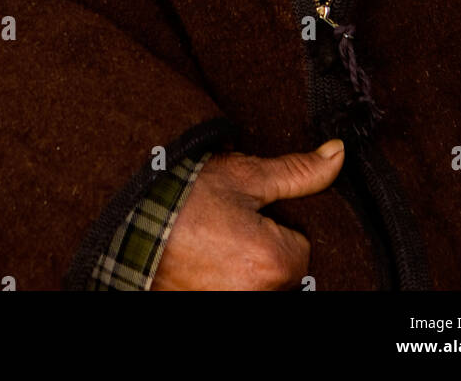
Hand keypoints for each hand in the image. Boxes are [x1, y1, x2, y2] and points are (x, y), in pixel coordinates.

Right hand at [150, 140, 344, 290]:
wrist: (122, 221)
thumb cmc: (181, 196)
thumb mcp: (244, 175)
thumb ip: (296, 172)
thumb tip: (338, 154)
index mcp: (274, 263)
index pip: (300, 246)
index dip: (276, 224)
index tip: (245, 212)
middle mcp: (256, 297)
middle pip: (279, 270)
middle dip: (260, 248)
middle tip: (225, 226)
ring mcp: (229, 306)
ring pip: (255, 284)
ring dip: (239, 265)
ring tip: (209, 241)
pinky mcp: (203, 307)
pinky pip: (230, 290)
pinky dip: (218, 278)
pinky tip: (199, 259)